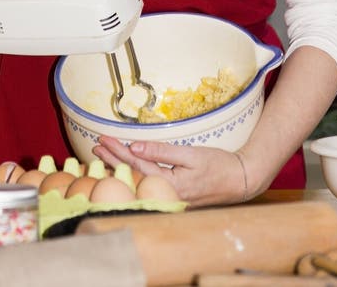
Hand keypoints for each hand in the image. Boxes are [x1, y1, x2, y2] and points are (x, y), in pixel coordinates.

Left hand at [93, 136, 251, 207]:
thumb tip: (135, 146)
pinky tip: (126, 169)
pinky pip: (149, 184)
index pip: (136, 165)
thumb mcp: (190, 154)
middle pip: (133, 174)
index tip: (102, 140)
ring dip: (121, 167)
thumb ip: (162, 151)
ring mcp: (170, 196)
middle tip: (95, 147)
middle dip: (113, 160)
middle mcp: (166, 193)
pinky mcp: (176, 195)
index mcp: (169, 184)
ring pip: (139, 180)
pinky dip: (135, 174)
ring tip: (104, 158)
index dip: (117, 152)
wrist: (240, 180)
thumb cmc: (218, 165)